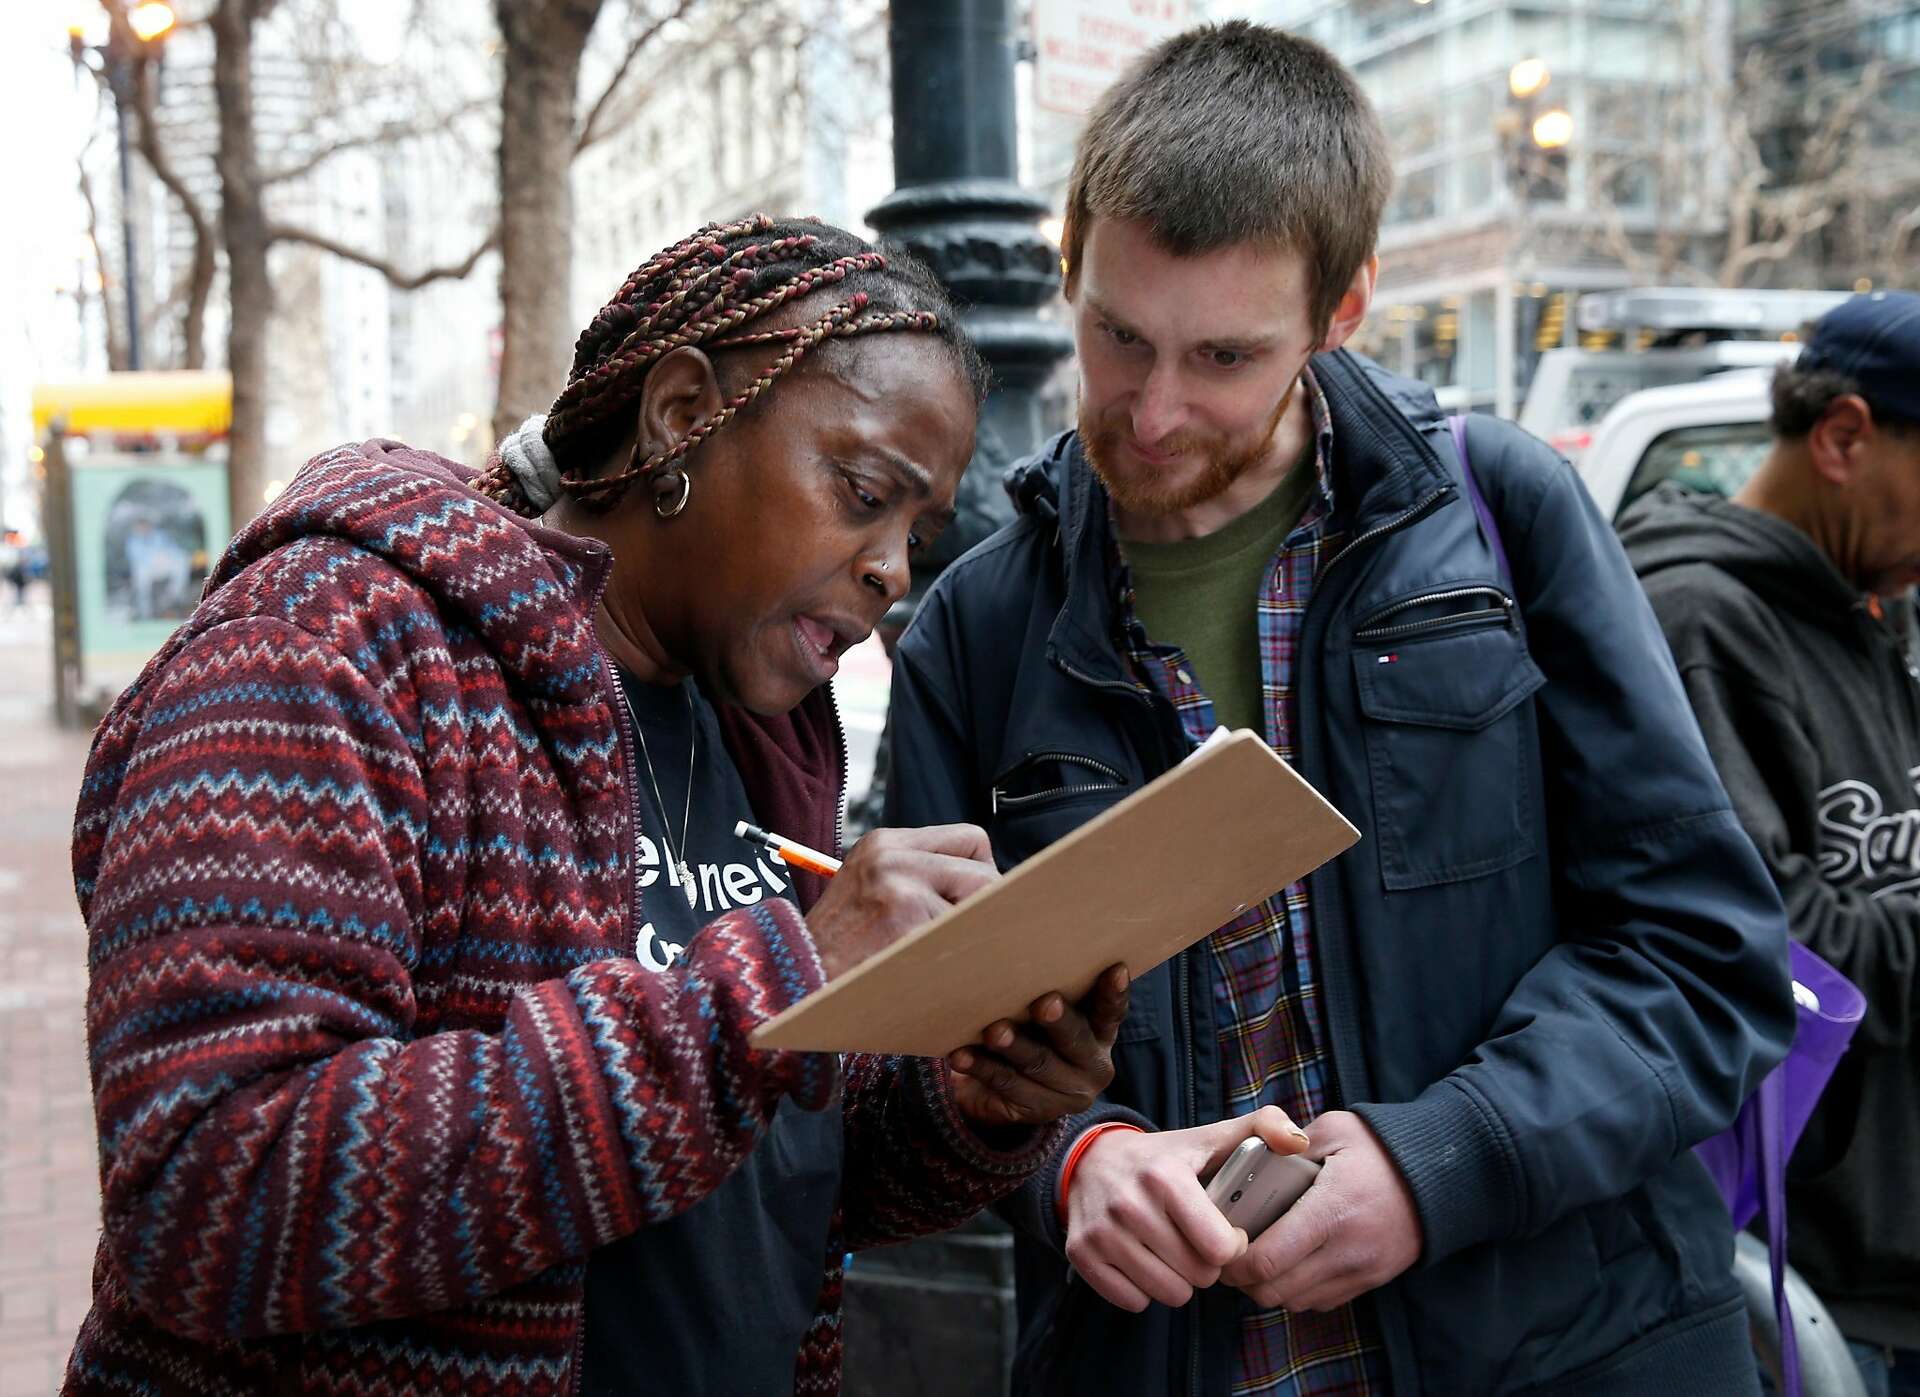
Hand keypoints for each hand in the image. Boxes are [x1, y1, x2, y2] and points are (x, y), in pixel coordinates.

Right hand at [804, 825, 997, 979]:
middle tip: (958, 934)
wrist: (796, 976)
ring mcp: (901, 892)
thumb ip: (921, 872)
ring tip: (939, 951)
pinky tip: (932, 969)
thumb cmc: (838, 941)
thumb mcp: (870, 883)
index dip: (978, 872)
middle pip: (985, 874)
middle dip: (983, 908)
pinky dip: (957, 960)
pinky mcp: (907, 928)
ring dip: (969, 936)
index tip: (965, 900)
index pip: (971, 839)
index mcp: (886, 843)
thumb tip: (986, 883)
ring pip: (980, 911)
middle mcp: (893, 859)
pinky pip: (963, 942)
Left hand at [945, 964, 1130, 1128]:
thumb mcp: (1049, 1014)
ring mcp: (1066, 1092)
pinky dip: (982, 1067)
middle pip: (1075, 1040)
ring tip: (993, 1031)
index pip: (1112, 1012)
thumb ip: (1051, 989)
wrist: (1008, 1092)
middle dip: (1058, 1022)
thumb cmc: (1031, 1032)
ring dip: (1013, 1046)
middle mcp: (1092, 1065)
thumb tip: (1023, 946)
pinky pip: (1006, 1085)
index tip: (1115, 969)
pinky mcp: (1035, 1110)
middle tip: (1045, 1003)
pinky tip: (961, 1054)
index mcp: (1101, 1034)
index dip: (1114, 993)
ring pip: (1037, 1064)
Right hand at [1064, 1106, 1309, 1312]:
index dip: (1232, 1245)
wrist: (1091, 1160)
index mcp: (1165, 1177)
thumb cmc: (1165, 1156)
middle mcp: (1129, 1205)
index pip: (1219, 1247)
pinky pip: (1133, 1301)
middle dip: (1207, 1264)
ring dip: (1179, 1280)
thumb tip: (1297, 1142)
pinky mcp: (1082, 1254)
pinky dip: (1144, 1289)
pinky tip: (1145, 1260)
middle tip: (1197, 1241)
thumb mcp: (1211, 1136)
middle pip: (1198, 1275)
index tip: (1226, 1230)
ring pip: (1168, 1293)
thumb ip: (1263, 1129)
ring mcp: (1102, 1232)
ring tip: (1174, 1251)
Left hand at [1219, 1110, 1421, 1311]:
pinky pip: (1320, 1302)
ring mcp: (1361, 1271)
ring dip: (1268, 1287)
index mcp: (1331, 1210)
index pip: (1268, 1258)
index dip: (1233, 1260)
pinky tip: (1290, 1263)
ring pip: (1294, 1301)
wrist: (1444, 1175)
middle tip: (1230, 1253)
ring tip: (1257, 1258)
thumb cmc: (1382, 1149)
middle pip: (1274, 1290)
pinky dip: (1297, 1291)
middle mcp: (1346, 1250)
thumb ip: (1290, 1141)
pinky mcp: (1370, 1281)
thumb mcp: (1336, 1129)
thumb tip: (1251, 1151)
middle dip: (1243, 1278)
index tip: (1220, 1242)